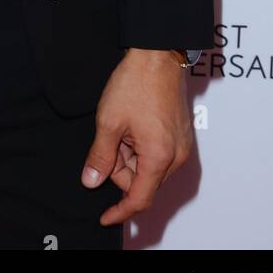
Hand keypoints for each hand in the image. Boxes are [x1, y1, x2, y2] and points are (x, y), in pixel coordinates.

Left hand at [81, 49, 192, 225]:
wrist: (158, 55)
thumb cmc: (136, 84)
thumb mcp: (108, 122)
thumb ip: (100, 157)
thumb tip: (91, 182)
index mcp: (159, 158)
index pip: (139, 199)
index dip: (120, 211)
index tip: (105, 217)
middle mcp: (176, 157)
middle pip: (142, 182)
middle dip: (120, 169)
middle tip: (109, 139)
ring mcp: (181, 146)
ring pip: (149, 167)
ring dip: (130, 155)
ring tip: (121, 126)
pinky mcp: (181, 135)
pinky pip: (158, 154)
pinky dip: (141, 147)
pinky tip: (132, 126)